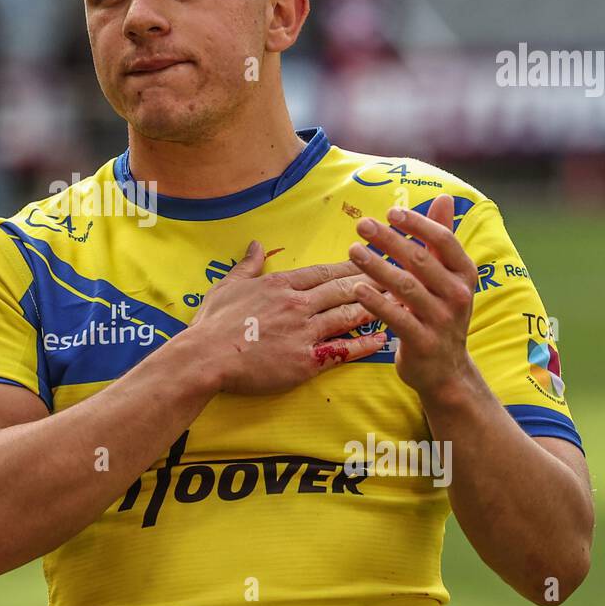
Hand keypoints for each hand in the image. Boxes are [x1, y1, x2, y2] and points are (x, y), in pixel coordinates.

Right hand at [189, 240, 391, 395]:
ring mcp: (303, 333)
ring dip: (375, 308)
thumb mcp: (227, 286)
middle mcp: (297, 305)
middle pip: (343, 289)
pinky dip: (363, 344)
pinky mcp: (304, 361)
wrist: (205, 357)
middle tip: (398, 276)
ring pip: (347, 316)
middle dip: (373, 281)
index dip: (349, 266)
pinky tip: (381, 339)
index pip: (324, 272)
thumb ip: (247, 265)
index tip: (371, 259)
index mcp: (280, 285)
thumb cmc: (212, 323)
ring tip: (399, 302)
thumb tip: (255, 244)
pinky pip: (341, 351)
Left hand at [347, 193, 480, 398]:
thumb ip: (441, 239)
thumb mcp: (448, 277)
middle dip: (389, 240)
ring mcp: (442, 320)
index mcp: (465, 274)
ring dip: (377, 266)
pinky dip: (376, 301)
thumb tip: (445, 197)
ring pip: (406, 287)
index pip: (444, 241)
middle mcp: (458, 295)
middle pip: (420, 261)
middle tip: (362, 225)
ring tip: (352, 250)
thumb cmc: (441, 313)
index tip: (391, 212)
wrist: (446, 370)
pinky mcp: (424, 342)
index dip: (418, 224)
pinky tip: (356, 287)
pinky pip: (396, 317)